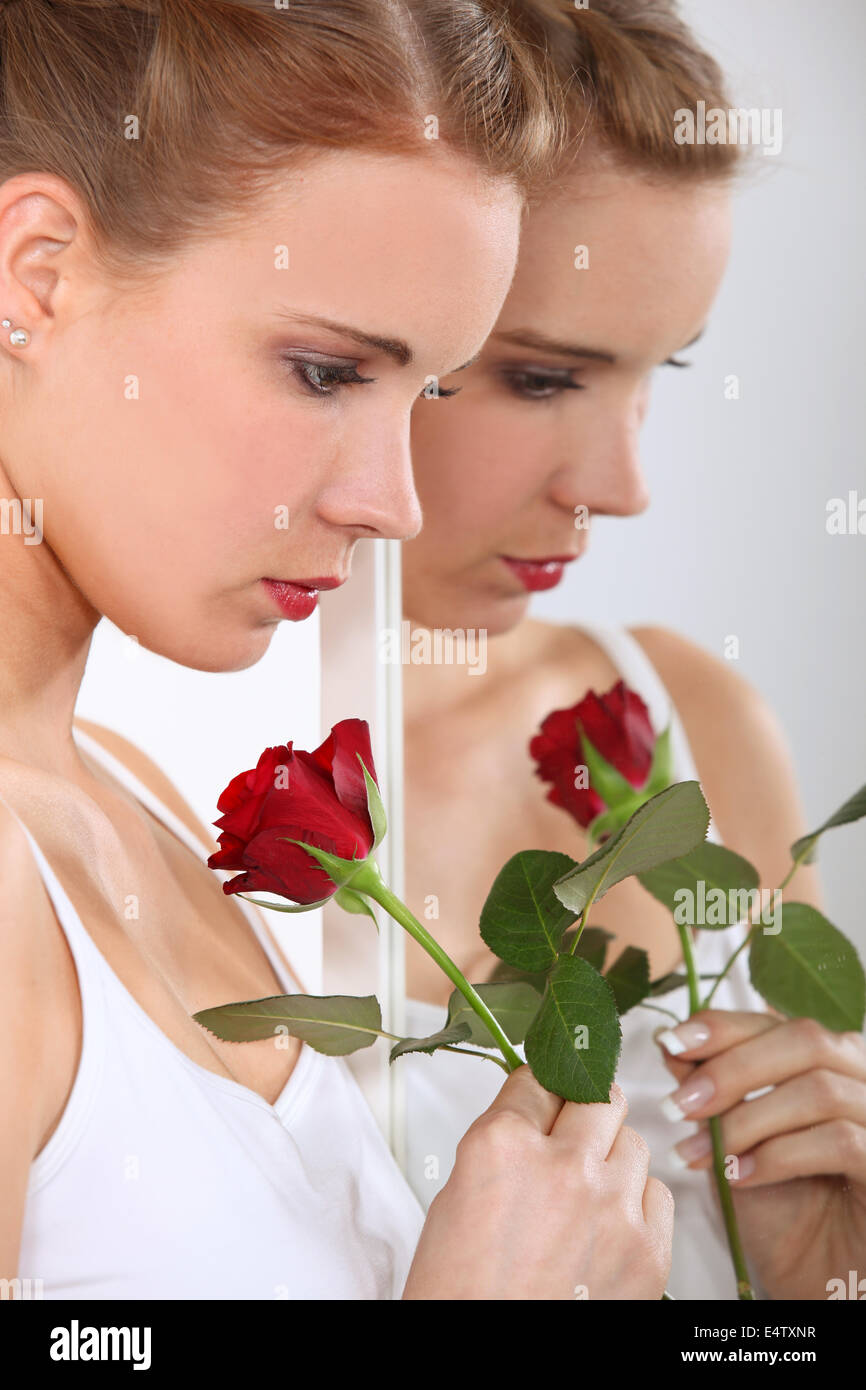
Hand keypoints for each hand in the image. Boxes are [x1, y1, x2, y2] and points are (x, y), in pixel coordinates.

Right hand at [402, 1065, 672, 1299]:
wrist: (486, 1368)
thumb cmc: (461, 1294)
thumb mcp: (457, 1196)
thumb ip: (502, 1144)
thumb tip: (534, 1114)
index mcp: (502, 1145)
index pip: (537, 1077)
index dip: (540, 1086)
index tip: (547, 1088)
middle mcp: (562, 1166)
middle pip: (598, 1094)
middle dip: (584, 1106)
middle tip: (573, 1126)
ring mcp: (611, 1207)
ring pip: (632, 1142)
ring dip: (611, 1156)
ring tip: (585, 1189)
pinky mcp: (648, 1249)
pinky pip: (658, 1194)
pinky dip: (636, 1202)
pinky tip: (608, 1224)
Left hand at [654, 1009, 865, 1299]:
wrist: (815, 1276)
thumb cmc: (778, 1206)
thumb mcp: (731, 1140)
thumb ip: (710, 1090)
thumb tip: (670, 1041)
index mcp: (822, 1057)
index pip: (774, 1020)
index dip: (722, 1026)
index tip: (672, 1043)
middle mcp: (859, 1075)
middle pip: (804, 1040)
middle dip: (732, 1069)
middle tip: (679, 1105)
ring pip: (819, 1090)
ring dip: (746, 1120)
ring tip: (699, 1154)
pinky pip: (840, 1141)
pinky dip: (780, 1155)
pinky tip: (738, 1176)